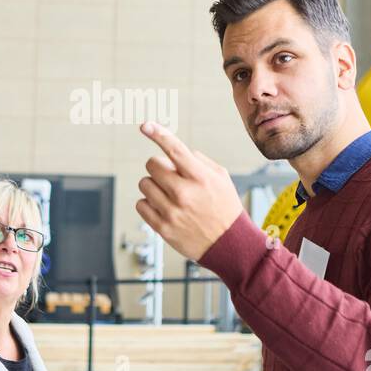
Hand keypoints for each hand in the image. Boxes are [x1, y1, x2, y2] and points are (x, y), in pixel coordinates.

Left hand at [136, 121, 244, 260]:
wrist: (229, 244)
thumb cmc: (225, 207)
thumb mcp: (221, 178)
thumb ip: (198, 161)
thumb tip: (174, 153)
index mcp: (200, 177)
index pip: (175, 149)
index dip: (158, 134)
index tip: (144, 125)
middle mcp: (184, 193)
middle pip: (152, 165)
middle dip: (158, 167)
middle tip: (170, 176)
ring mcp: (172, 212)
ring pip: (144, 184)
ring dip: (153, 185)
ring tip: (169, 195)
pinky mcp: (162, 228)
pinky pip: (140, 204)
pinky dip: (148, 203)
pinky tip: (163, 208)